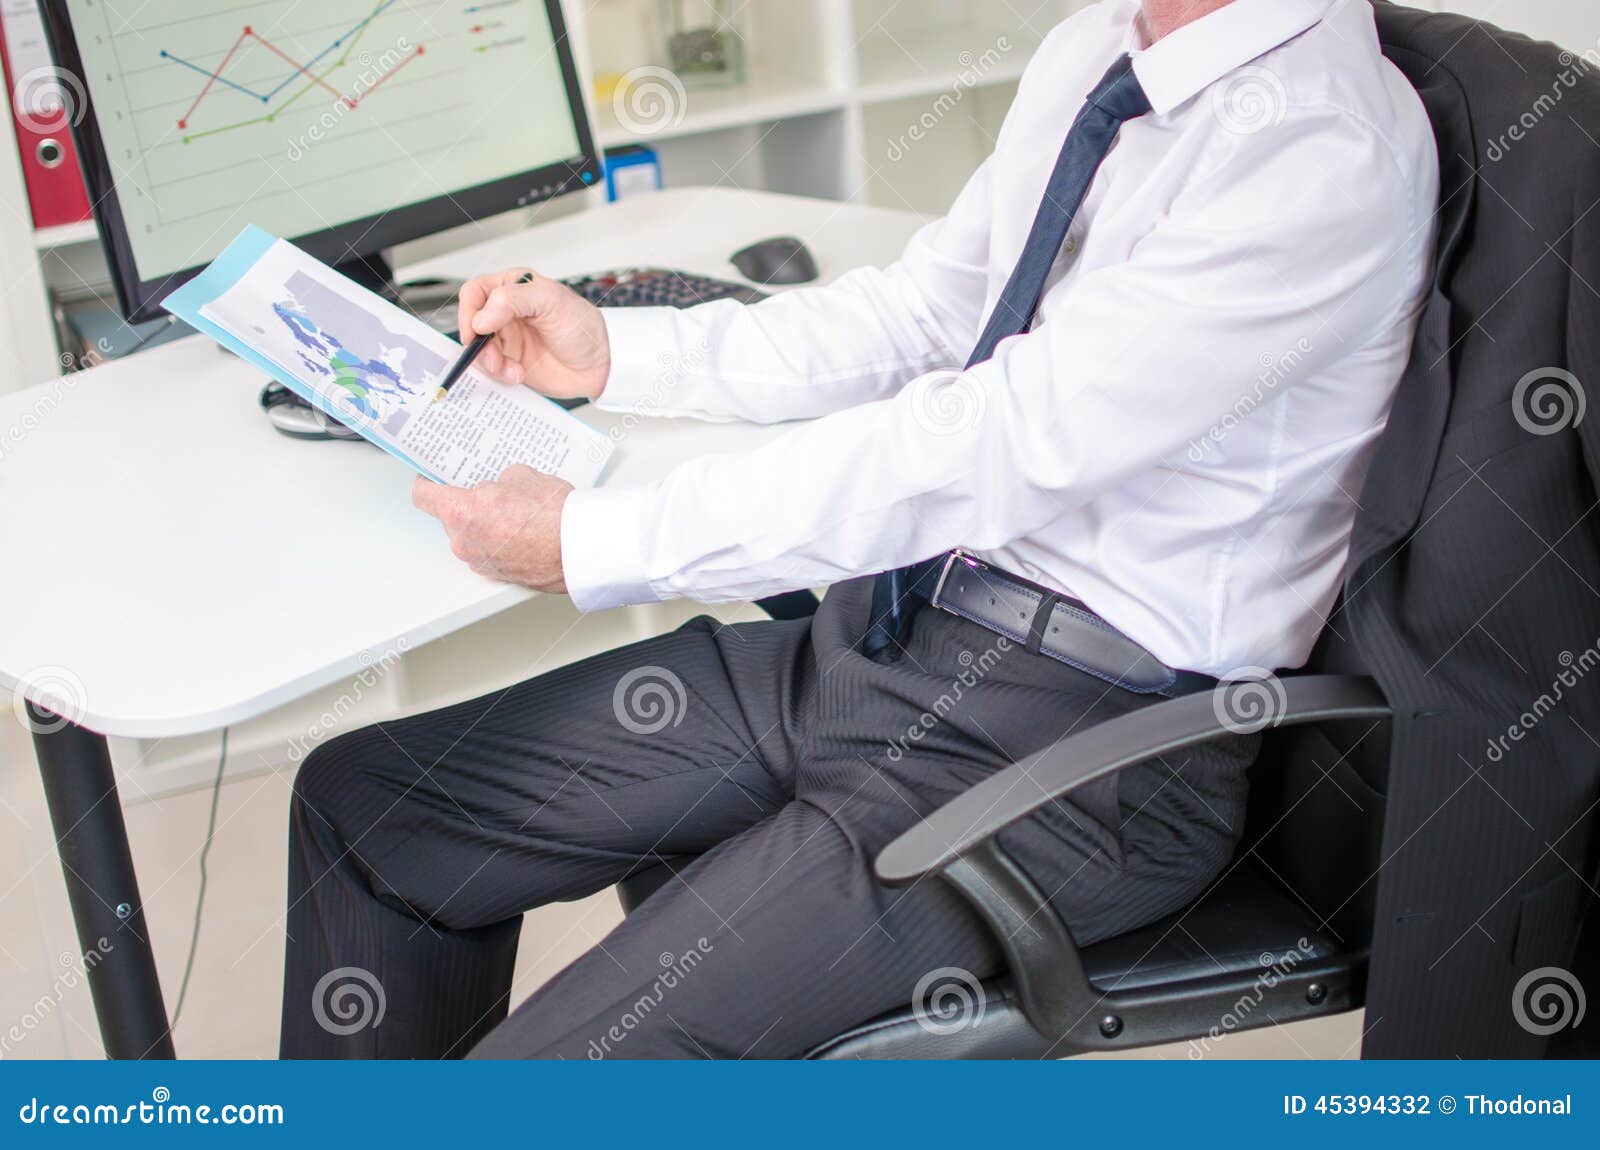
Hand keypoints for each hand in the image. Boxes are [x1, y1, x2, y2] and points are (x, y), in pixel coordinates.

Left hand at [411, 465, 572, 592]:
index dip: (426, 482)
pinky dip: (499, 541)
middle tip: (491, 491)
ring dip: (485, 523)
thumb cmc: (555, 517)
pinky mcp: (497, 573)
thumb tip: (501, 485)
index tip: (431, 476)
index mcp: (462, 513)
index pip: (423, 496)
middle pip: (450, 517)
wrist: (579, 549)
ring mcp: (480, 561)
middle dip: (468, 503)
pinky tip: (522, 531)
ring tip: (515, 512)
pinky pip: (488, 551)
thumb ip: (500, 480)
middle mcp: (464, 542)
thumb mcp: (523, 476)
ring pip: (471, 535)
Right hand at [457, 268, 611, 400]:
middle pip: (471, 324)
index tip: (476, 331)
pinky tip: (518, 375)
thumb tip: (480, 318)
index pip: (474, 292)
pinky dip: (499, 375)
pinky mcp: (510, 362)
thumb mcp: (552, 301)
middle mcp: (505, 312)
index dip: (469, 311)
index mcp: (513, 288)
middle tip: (494, 358)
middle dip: (478, 344)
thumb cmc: (583, 326)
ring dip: (489, 362)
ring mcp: (506, 338)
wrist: (601, 365)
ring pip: (477, 350)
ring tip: (511, 369)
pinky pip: (490, 369)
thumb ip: (513, 300)